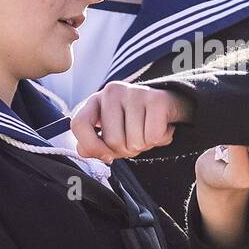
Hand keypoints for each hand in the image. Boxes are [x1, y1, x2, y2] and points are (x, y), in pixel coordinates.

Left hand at [70, 83, 193, 161]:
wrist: (169, 105)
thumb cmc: (136, 122)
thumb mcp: (111, 132)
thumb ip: (93, 143)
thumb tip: (85, 150)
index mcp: (95, 100)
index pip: (79, 124)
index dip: (92, 146)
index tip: (107, 157)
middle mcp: (111, 92)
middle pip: (112, 140)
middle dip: (128, 150)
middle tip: (136, 139)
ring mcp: (133, 92)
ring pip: (134, 141)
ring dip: (145, 145)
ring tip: (149, 132)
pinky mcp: (156, 99)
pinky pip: (153, 136)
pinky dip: (161, 140)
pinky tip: (162, 128)